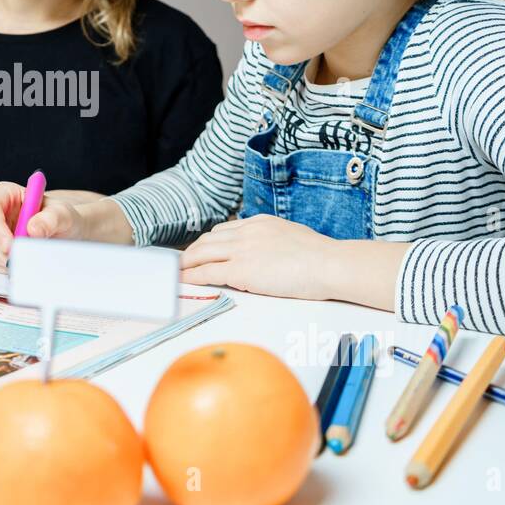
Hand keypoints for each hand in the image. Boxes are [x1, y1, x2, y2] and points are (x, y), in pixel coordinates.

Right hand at [0, 181, 85, 272]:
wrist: (66, 233)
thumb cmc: (63, 218)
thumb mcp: (63, 214)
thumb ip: (50, 219)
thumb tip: (32, 229)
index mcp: (7, 193)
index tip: (9, 246)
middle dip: (2, 248)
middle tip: (22, 259)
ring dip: (5, 259)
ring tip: (28, 257)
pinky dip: (4, 266)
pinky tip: (20, 262)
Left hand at [180, 213, 336, 298]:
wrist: (329, 263)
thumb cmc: (320, 256)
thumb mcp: (292, 236)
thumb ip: (274, 241)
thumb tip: (269, 252)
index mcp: (259, 222)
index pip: (224, 230)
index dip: (208, 243)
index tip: (201, 250)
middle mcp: (246, 232)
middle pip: (207, 240)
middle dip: (192, 252)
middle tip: (181, 262)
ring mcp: (242, 250)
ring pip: (201, 254)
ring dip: (185, 263)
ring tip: (175, 272)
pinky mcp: (241, 271)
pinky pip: (207, 273)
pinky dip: (191, 277)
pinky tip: (182, 281)